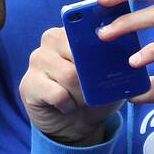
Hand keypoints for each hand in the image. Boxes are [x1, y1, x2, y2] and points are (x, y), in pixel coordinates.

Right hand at [19, 25, 122, 145]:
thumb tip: (125, 53)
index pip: (86, 29)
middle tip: (94, 90)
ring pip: (69, 74)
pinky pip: (57, 93)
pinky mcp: (28, 84)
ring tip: (81, 100)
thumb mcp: (111, 76)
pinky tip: (67, 107)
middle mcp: (50, 39)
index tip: (106, 65)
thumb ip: (115, 60)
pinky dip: (69, 105)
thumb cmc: (94, 94)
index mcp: (71, 30)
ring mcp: (36, 60)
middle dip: (92, 77)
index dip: (99, 49)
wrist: (77, 125)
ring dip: (81, 94)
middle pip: (78, 53)